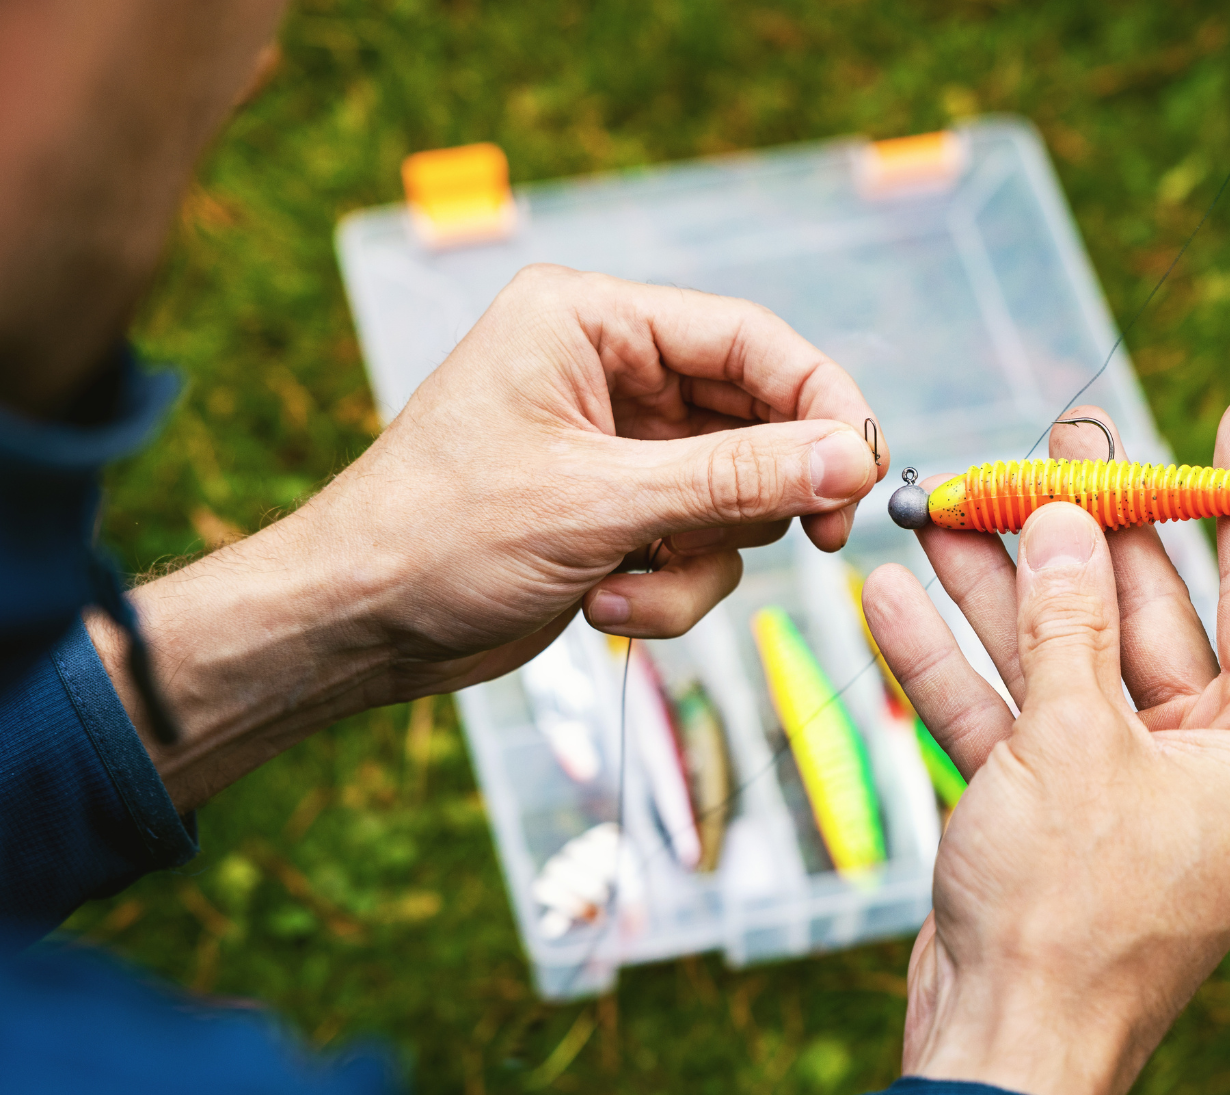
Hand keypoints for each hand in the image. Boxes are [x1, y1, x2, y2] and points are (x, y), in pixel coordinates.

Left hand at [103, 264, 885, 807]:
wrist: (355, 627)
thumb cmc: (436, 538)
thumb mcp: (599, 504)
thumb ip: (737, 479)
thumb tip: (852, 460)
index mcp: (589, 322)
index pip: (750, 339)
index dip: (821, 400)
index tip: (864, 468)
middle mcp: (611, 370)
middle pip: (758, 418)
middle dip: (765, 495)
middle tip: (814, 538)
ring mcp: (621, 445)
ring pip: (737, 497)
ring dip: (701, 559)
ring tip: (628, 586)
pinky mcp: (622, 509)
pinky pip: (702, 544)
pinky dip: (671, 585)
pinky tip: (602, 604)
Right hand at [860, 392, 1229, 1094]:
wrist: (995, 1051)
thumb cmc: (1068, 917)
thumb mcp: (1073, 743)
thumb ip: (1066, 622)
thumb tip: (1066, 518)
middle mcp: (1206, 765)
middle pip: (1151, 611)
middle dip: (1095, 525)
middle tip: (1062, 435)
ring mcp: (1123, 788)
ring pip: (1066, 655)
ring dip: (1006, 582)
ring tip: (955, 494)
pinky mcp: (1048, 814)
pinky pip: (1010, 716)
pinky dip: (957, 663)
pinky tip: (897, 592)